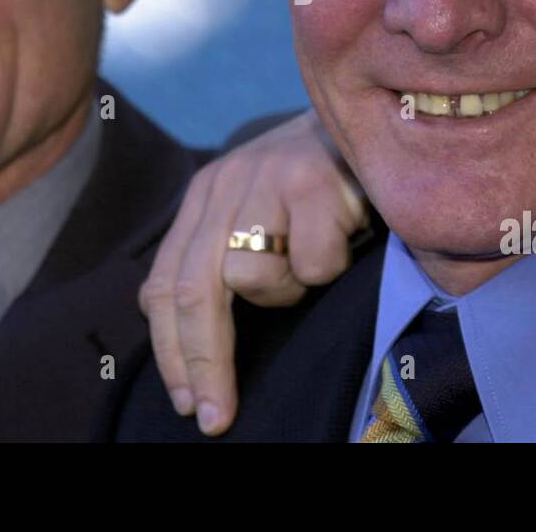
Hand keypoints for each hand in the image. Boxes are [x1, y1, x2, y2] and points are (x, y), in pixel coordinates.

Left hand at [137, 108, 366, 435]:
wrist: (371, 117)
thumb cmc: (317, 186)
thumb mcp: (254, 212)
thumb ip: (213, 256)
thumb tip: (164, 320)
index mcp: (204, 196)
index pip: (164, 286)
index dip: (171, 352)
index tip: (186, 405)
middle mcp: (225, 183)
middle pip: (191, 291)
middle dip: (203, 363)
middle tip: (214, 417)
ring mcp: (265, 178)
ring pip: (251, 278)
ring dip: (289, 289)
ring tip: (316, 255)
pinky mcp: (311, 179)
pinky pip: (312, 265)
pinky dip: (331, 266)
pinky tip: (346, 231)